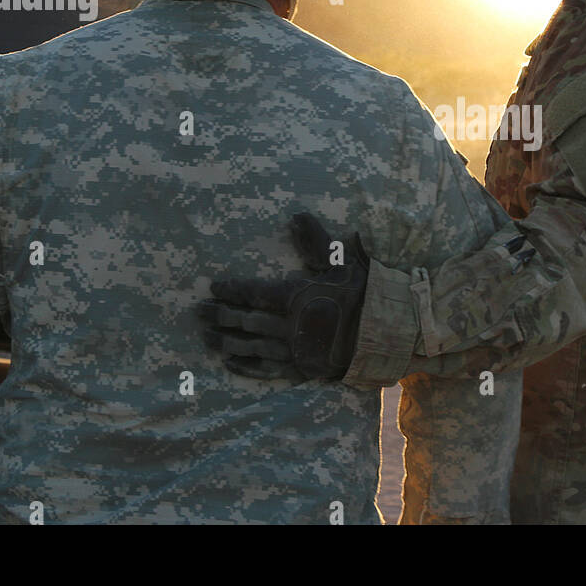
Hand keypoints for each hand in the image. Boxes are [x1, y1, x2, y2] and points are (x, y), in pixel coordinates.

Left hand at [199, 213, 368, 380]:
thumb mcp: (341, 262)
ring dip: (226, 341)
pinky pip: (266, 370)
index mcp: (296, 297)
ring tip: (206, 337)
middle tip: (198, 312)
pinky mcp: (301, 369)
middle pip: (246, 320)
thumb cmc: (364, 293)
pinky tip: (230, 363)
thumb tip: (296, 215)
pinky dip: (246, 366)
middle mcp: (288, 326)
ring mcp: (293, 351)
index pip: (254, 293)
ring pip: (251, 346)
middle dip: (220, 315)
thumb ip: (315, 241)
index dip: (232, 289)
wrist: (387, 333)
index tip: (213, 286)